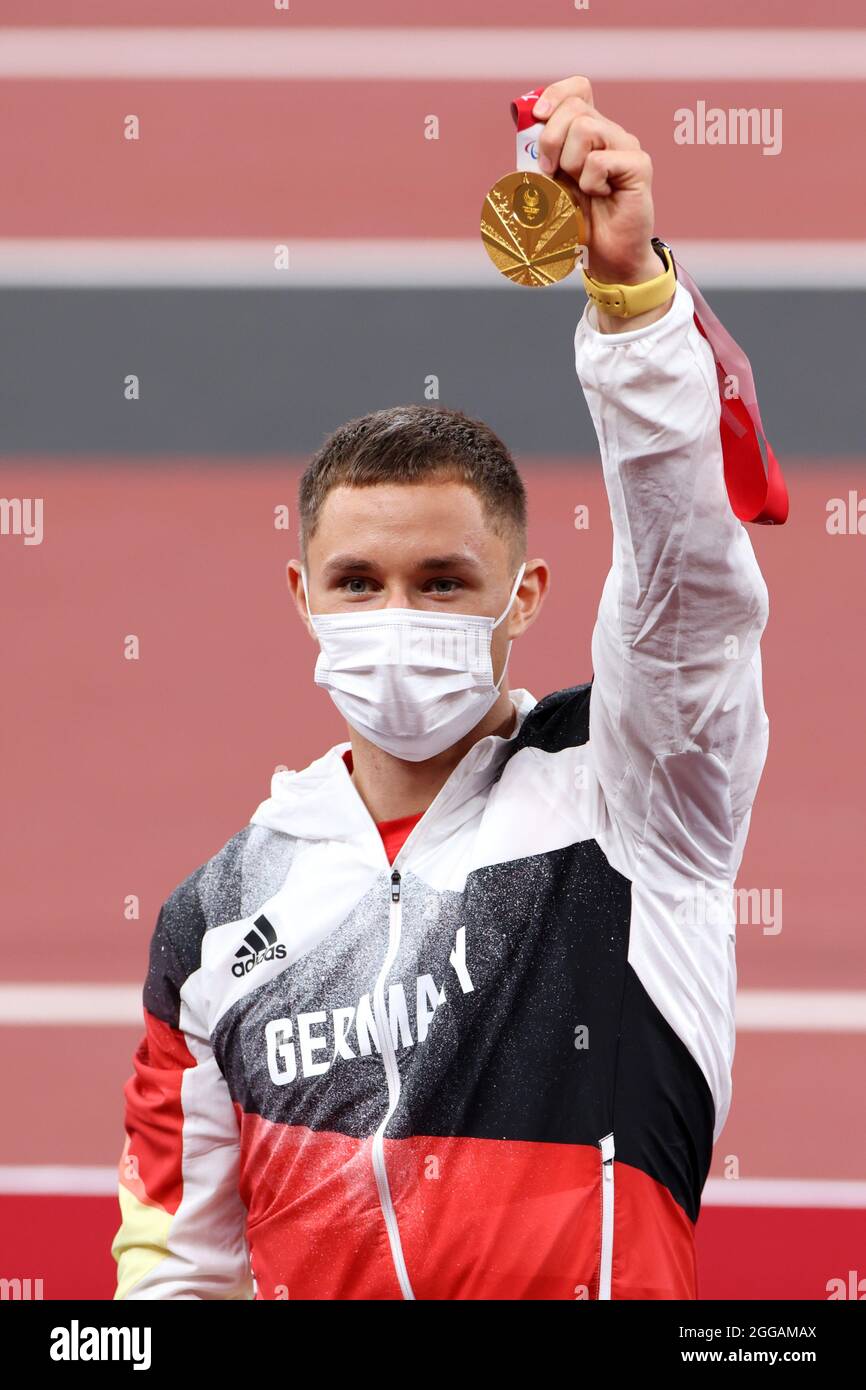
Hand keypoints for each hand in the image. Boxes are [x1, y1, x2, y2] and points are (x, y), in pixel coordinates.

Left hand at [533, 76, 661, 289]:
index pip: (578, 89)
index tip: (538, 117)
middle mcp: (610, 133)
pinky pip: (600, 161)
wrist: (607, 257)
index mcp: (589, 133)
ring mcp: (626, 147)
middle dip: (551, 139)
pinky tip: (601, 196)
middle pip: (575, 107)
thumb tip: (522, 129)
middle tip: (551, 172)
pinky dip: (590, 182)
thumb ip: (540, 158)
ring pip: (586, 129)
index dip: (555, 94)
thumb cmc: (578, 223)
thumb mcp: (550, 186)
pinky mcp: (638, 166)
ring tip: (582, 189)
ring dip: (571, 164)